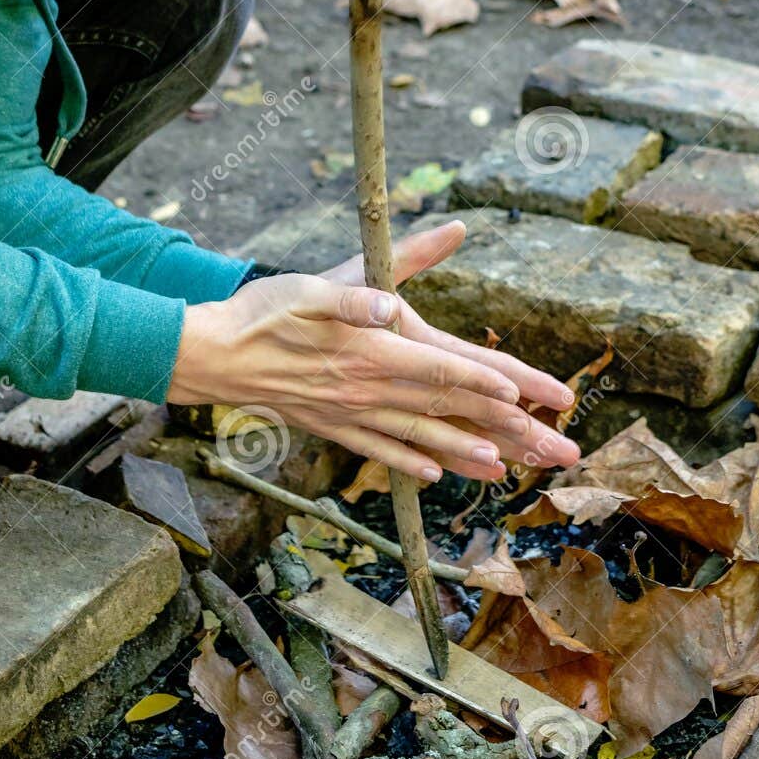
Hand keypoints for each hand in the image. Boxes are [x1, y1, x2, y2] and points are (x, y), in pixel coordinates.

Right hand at [169, 220, 578, 482]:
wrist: (211, 355)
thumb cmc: (262, 311)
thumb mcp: (309, 284)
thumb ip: (355, 294)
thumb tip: (390, 301)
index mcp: (369, 352)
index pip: (439, 368)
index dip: (482, 381)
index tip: (521, 395)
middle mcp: (366, 390)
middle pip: (445, 409)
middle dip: (503, 428)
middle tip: (547, 448)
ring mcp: (351, 414)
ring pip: (422, 438)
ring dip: (468, 454)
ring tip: (507, 470)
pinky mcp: (334, 426)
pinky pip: (382, 449)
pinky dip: (411, 463)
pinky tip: (436, 474)